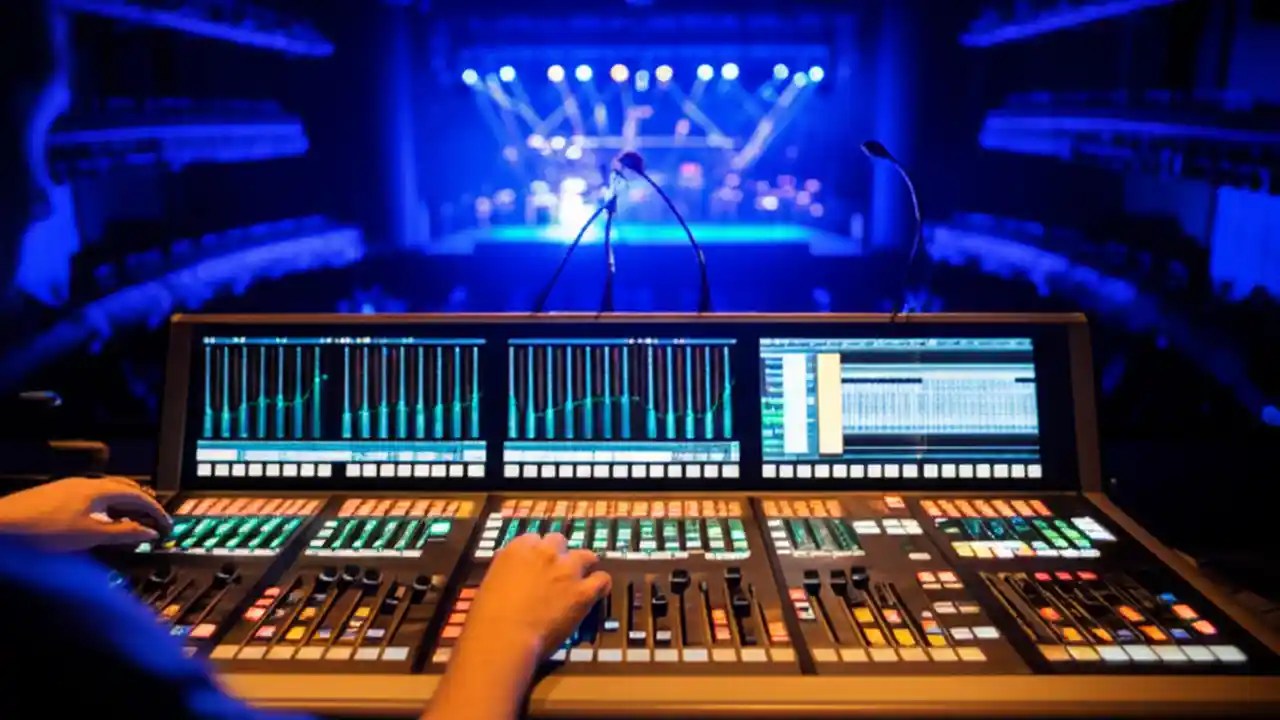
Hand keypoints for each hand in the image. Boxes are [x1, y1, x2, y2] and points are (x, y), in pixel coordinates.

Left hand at [0, 476, 171, 551]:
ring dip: (125, 507)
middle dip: (144, 505)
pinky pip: (94, 498)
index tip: (167, 526)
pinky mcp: (58, 496)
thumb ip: (123, 533)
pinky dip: (108, 508)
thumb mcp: (89, 536)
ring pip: (108, 493)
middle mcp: (87, 483)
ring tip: (132, 524)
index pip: (139, 496)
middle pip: (126, 489)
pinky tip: (101, 522)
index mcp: (98, 490)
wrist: (1, 525)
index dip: (157, 511)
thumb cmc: (43, 530)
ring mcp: (70, 488)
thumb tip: (149, 532)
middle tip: (155, 522)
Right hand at [424, 533, 610, 719]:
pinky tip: (595, 594)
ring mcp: (566, 570)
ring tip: (580, 581)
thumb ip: (508, 572)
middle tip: (556, 573)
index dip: (537, 554)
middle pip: (560, 542)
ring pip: (586, 555)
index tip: (537, 565)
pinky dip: (600, 586)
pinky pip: (602, 580)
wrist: (503, 637)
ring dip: (583, 566)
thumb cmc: (488, 617)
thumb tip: (513, 576)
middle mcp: (545, 552)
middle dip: (559, 555)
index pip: (534, 539)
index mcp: (518, 548)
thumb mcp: (491, 583)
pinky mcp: (582, 591)